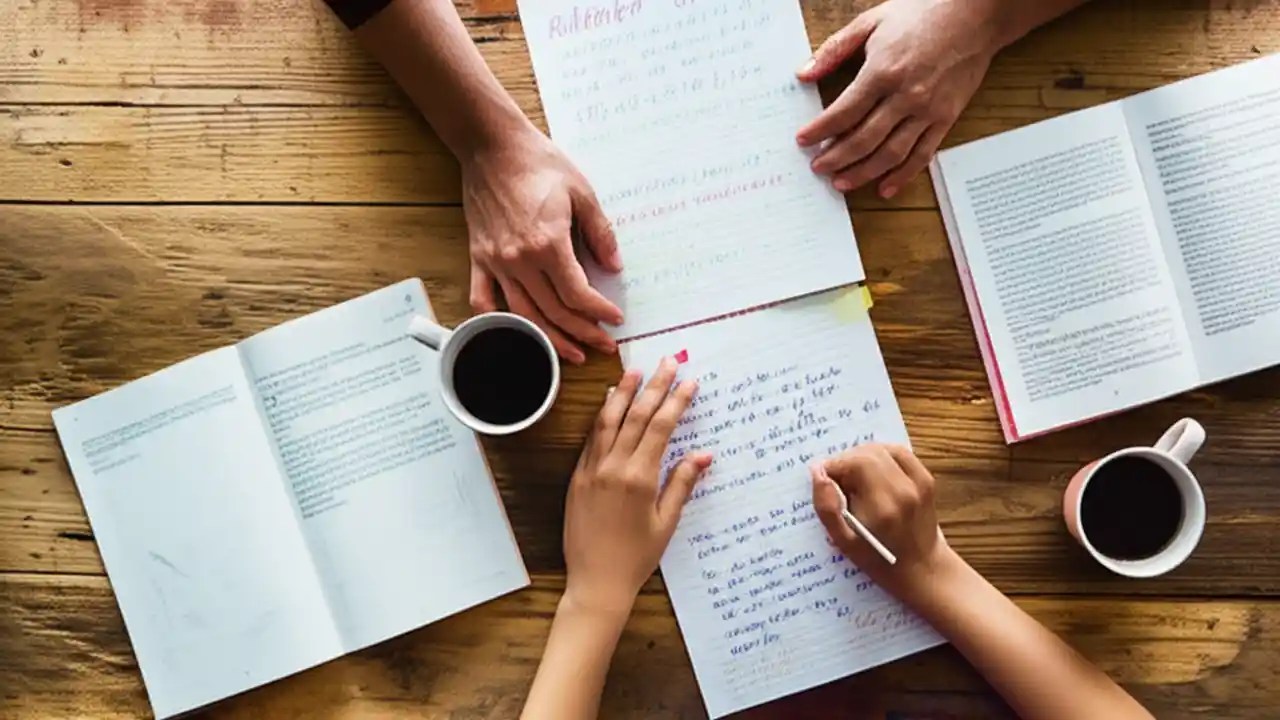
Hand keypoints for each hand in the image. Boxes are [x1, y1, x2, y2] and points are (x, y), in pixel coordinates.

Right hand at [462, 126, 624, 363]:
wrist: (492, 146)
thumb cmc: (538, 163)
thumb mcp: (581, 192)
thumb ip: (600, 233)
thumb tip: (614, 267)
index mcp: (549, 244)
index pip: (578, 294)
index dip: (599, 313)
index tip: (615, 319)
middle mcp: (520, 260)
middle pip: (554, 312)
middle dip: (583, 333)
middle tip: (603, 345)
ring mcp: (497, 261)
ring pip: (524, 314)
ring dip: (549, 338)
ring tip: (571, 352)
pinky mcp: (479, 257)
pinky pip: (483, 299)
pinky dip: (497, 320)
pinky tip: (516, 332)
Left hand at [563, 358, 712, 614]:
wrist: (595, 582)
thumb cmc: (636, 557)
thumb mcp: (666, 523)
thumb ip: (682, 484)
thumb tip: (703, 455)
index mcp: (640, 478)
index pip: (660, 428)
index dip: (676, 401)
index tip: (690, 381)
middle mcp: (613, 467)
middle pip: (636, 416)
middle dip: (655, 386)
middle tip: (668, 361)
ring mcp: (592, 470)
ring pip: (608, 421)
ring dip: (624, 393)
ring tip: (636, 371)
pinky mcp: (577, 477)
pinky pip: (591, 438)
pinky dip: (602, 416)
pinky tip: (610, 402)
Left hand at [796, 0, 1003, 197]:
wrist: (975, 14)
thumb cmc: (923, 13)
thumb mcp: (871, 22)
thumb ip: (834, 49)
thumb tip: (804, 74)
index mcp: (882, 71)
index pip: (843, 112)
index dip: (820, 131)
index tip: (803, 141)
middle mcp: (905, 95)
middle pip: (863, 139)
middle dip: (835, 158)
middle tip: (818, 167)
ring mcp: (928, 110)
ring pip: (890, 153)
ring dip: (863, 173)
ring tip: (842, 182)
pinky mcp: (946, 118)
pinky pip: (922, 155)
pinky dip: (903, 176)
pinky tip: (885, 187)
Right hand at [811, 444, 953, 602]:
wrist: (922, 569)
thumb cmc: (880, 561)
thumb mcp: (845, 544)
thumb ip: (828, 508)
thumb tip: (818, 473)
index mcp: (882, 506)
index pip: (852, 463)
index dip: (834, 467)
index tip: (827, 483)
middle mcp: (903, 489)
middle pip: (867, 453)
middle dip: (847, 462)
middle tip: (840, 483)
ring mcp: (918, 483)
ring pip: (883, 449)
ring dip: (863, 457)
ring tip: (856, 479)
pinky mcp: (926, 480)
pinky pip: (900, 453)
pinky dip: (883, 456)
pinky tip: (874, 471)